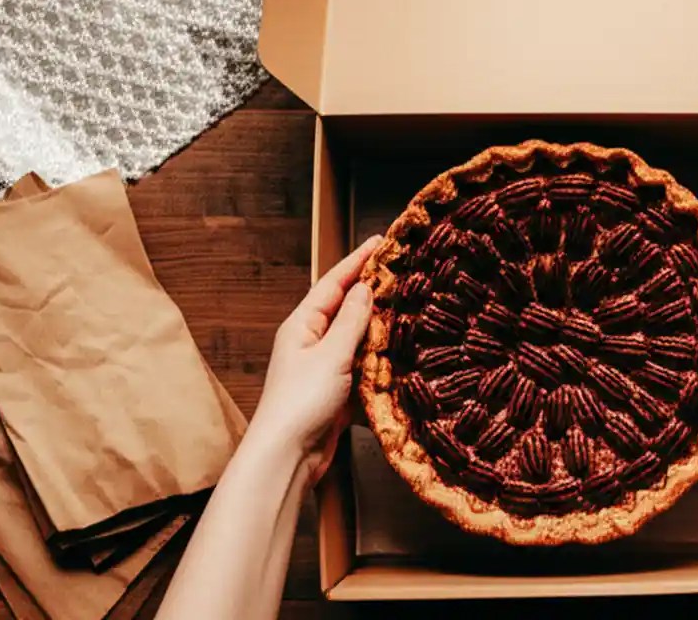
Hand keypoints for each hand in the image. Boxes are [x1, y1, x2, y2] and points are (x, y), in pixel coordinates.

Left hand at [249, 235, 381, 483]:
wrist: (286, 456)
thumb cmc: (301, 402)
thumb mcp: (331, 354)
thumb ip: (352, 320)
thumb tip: (366, 288)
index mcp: (302, 325)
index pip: (334, 282)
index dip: (358, 261)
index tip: (381, 241)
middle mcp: (311, 343)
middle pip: (346, 310)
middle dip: (374, 295)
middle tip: (404, 276)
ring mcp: (323, 370)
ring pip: (358, 342)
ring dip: (380, 333)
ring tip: (411, 316)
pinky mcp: (335, 396)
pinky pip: (362, 373)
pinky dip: (379, 368)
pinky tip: (400, 365)